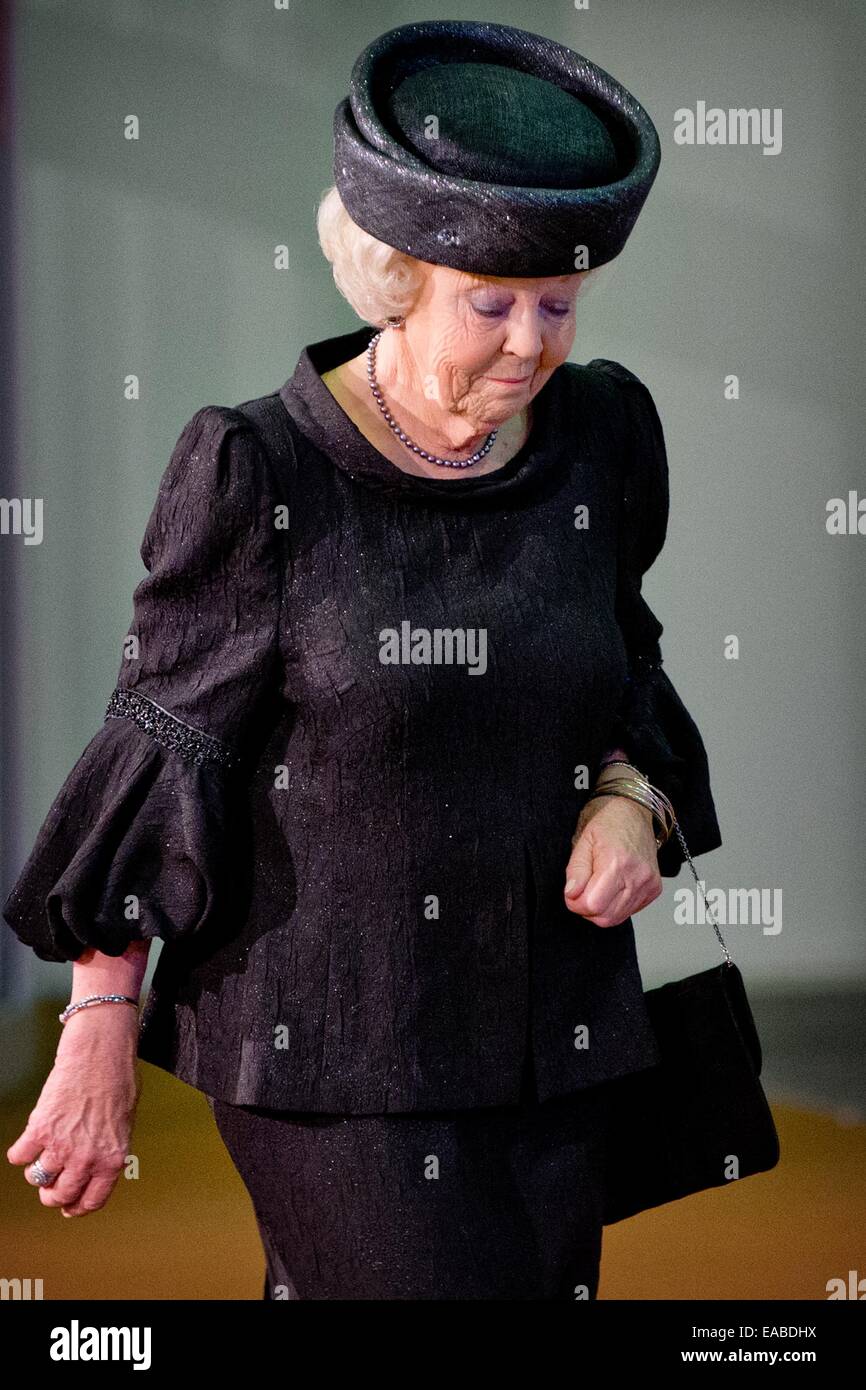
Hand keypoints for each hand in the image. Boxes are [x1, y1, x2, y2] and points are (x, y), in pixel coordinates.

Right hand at [6, 1005, 140, 1217]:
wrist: (100, 1052)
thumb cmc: (118, 1079)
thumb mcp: (124, 1123)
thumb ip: (109, 1149)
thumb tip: (94, 1168)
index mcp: (113, 1159)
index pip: (92, 1201)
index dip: (77, 1208)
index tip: (68, 1208)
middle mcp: (87, 1158)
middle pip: (60, 1195)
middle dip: (52, 1195)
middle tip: (49, 1188)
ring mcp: (61, 1145)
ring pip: (37, 1178)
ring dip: (37, 1172)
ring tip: (42, 1157)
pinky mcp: (40, 1129)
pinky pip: (19, 1156)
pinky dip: (20, 1152)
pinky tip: (28, 1141)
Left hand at [563, 793, 662, 926]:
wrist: (636, 814)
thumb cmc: (610, 824)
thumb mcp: (584, 841)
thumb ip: (576, 870)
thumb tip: (572, 894)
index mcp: (617, 862)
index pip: (593, 904)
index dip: (576, 904)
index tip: (572, 892)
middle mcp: (637, 876)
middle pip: (605, 917)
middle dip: (587, 909)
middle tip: (582, 891)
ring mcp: (648, 884)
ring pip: (617, 918)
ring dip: (600, 909)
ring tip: (596, 887)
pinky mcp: (654, 889)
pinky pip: (629, 911)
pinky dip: (615, 906)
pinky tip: (612, 887)